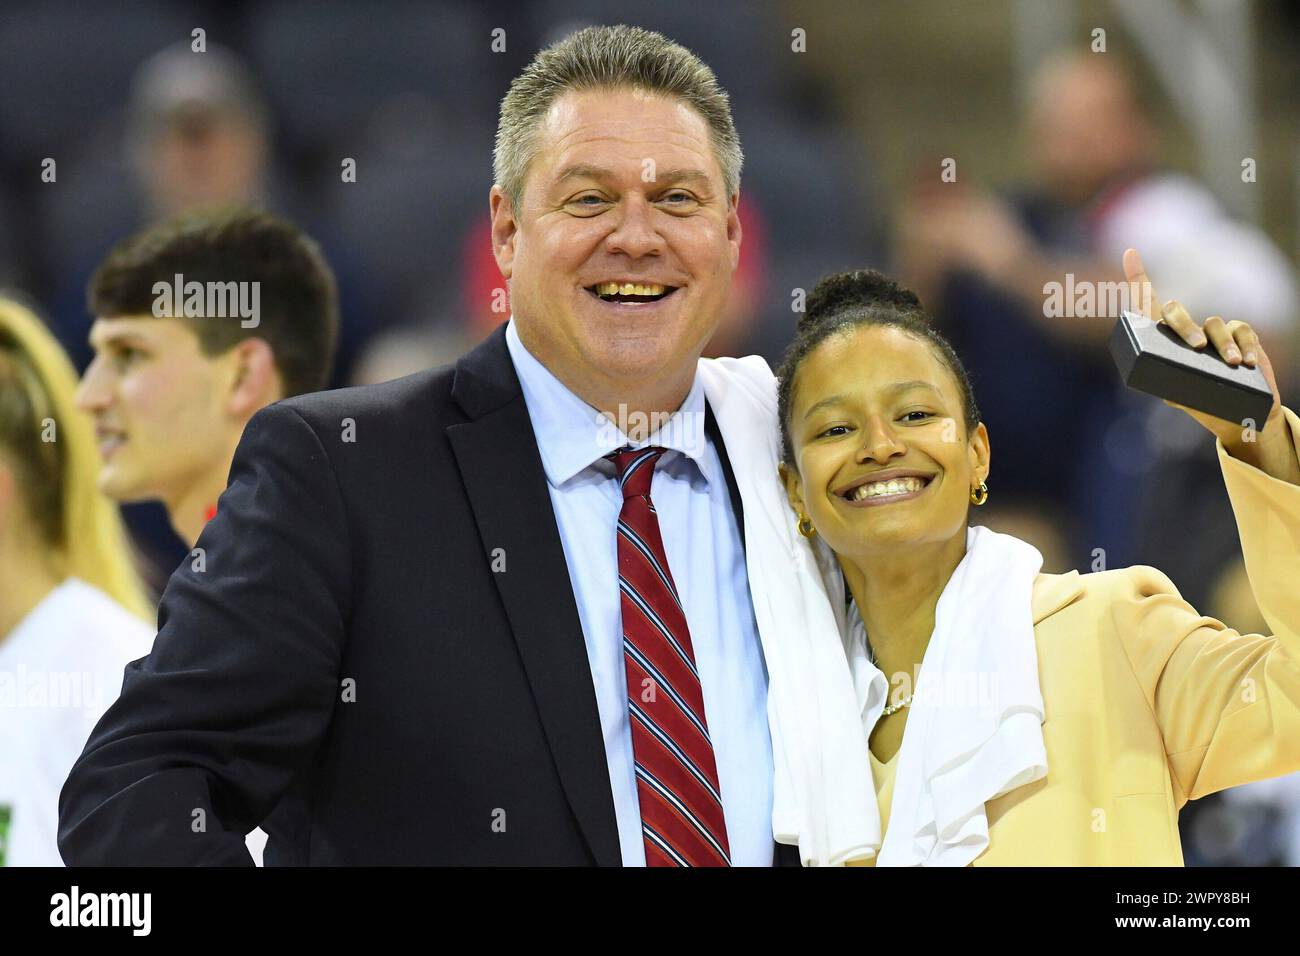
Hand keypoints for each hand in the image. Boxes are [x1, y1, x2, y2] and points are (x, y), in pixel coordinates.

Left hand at [1122, 248, 1296, 480]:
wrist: (1238, 416)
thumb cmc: (1203, 404)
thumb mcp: (1181, 398)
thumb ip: (1169, 389)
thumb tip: (1166, 388)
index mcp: (1165, 343)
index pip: (1147, 305)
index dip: (1138, 277)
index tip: (1129, 252)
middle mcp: (1188, 331)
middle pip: (1176, 313)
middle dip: (1185, 327)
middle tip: (1196, 348)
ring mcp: (1215, 331)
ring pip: (1214, 323)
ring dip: (1223, 344)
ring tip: (1232, 363)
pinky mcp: (1242, 336)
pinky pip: (1242, 331)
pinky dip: (1246, 345)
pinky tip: (1249, 363)